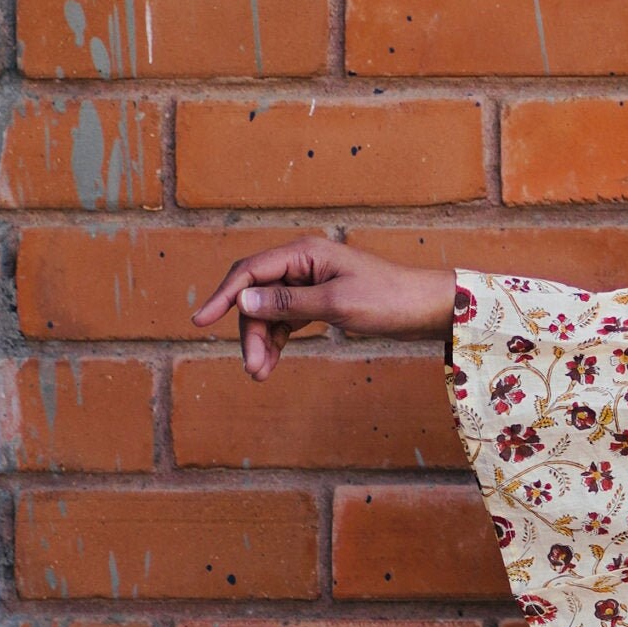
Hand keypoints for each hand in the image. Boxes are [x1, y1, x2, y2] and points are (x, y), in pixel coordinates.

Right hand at [191, 236, 457, 381]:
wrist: (427, 309)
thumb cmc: (388, 300)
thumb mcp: (336, 303)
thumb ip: (288, 303)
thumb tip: (243, 300)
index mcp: (304, 253)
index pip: (250, 271)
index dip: (224, 296)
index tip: (200, 321)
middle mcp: (303, 263)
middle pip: (256, 295)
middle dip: (250, 331)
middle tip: (253, 368)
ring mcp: (310, 283)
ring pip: (269, 311)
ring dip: (262, 340)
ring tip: (261, 373)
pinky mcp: (319, 301)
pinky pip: (286, 320)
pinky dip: (278, 340)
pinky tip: (271, 363)